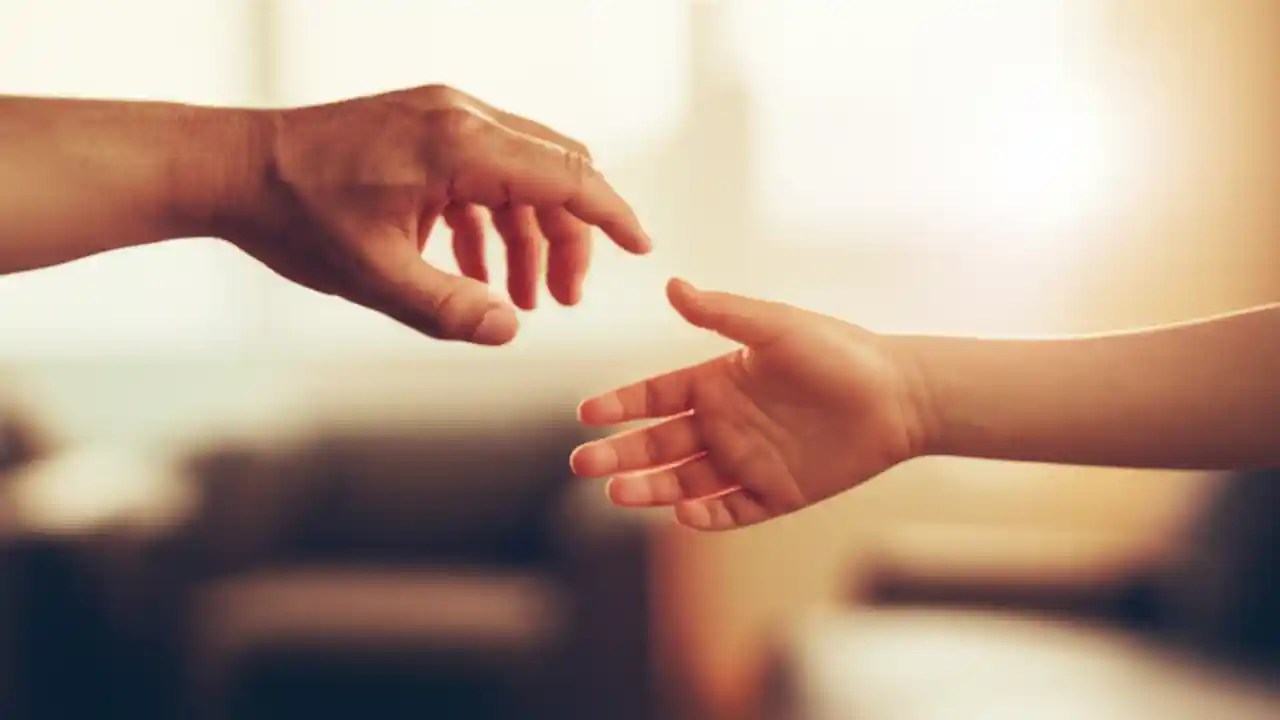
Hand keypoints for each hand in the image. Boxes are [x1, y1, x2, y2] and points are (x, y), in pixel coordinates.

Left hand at [225, 85, 650, 344]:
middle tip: (560, 302)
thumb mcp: (377, 278)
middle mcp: (461, 117)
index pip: (567, 175)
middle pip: (552, 173)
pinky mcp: (423, 128)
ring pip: (519, 175)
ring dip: (528, 237)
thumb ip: (452, 310)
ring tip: (523, 301)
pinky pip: (482, 173)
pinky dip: (491, 222)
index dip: (611, 215)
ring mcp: (441, 117)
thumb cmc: (297, 217)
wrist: (230, 167)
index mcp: (460, 145)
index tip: (642, 250)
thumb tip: (512, 332)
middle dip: (568, 239)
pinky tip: (476, 272)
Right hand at [571, 279, 928, 529]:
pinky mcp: (776, 494)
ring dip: (651, 488)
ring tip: (618, 493)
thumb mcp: (775, 326)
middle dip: (619, 454)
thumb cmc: (839, 351)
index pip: (655, 397)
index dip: (619, 406)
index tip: (585, 415)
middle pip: (658, 444)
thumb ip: (722, 313)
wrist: (899, 395)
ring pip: (685, 481)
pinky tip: (684, 511)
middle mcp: (725, 423)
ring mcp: (748, 461)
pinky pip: (731, 510)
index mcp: (717, 381)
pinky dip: (705, 515)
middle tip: (582, 464)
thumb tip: (671, 285)